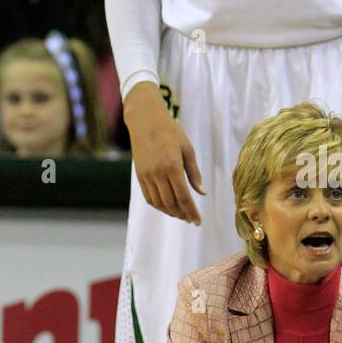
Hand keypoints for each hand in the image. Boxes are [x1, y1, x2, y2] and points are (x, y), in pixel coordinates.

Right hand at [124, 82, 205, 223]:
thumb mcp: (188, 150)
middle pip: (171, 203)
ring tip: (181, 214)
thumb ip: (194, 173)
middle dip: (182, 214)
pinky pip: (149, 197)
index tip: (198, 222)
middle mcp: (158, 173)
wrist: (145, 120)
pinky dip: (159, 206)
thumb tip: (202, 193)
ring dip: (171, 212)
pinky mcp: (139, 175)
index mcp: (172, 166)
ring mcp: (146, 175)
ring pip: (159, 203)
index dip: (192, 212)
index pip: (184, 197)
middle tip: (191, 218)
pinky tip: (168, 206)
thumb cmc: (171, 132)